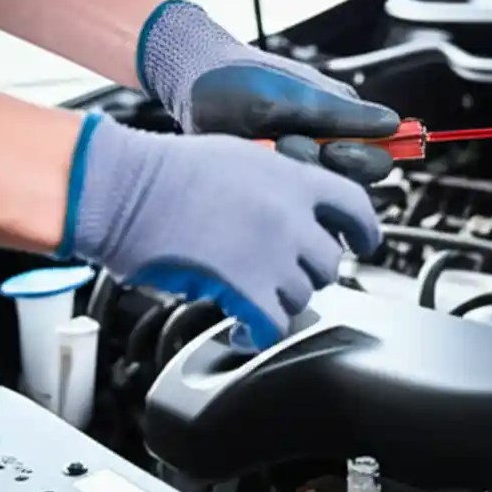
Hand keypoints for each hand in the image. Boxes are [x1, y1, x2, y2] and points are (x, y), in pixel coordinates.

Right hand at [62, 114, 379, 350]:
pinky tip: (243, 330)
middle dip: (309, 271)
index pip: (355, 206)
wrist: (125, 189)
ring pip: (302, 295)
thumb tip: (293, 209)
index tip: (364, 243)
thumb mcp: (239, 157)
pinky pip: (273, 326)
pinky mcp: (245, 290)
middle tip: (283, 272)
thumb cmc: (165, 171)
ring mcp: (271, 255)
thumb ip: (277, 184)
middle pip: (330, 261)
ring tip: (252, 295)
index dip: (365, 230)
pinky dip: (259, 334)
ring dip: (280, 299)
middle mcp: (290, 217)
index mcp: (293, 179)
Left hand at [137, 0, 398, 183]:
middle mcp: (324, 147)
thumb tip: (393, 124)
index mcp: (342, 122)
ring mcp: (297, 167)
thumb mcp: (293, 94)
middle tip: (289, 144)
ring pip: (317, 192)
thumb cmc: (242, 79)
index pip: (378, 157)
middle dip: (321, 166)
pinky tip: (253, 165)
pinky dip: (273, 185)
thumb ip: (342, 114)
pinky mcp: (273, 182)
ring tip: (265, 146)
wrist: (189, 84)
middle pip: (349, 182)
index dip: (362, 160)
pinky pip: (287, 198)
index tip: (334, 149)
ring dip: (293, 173)